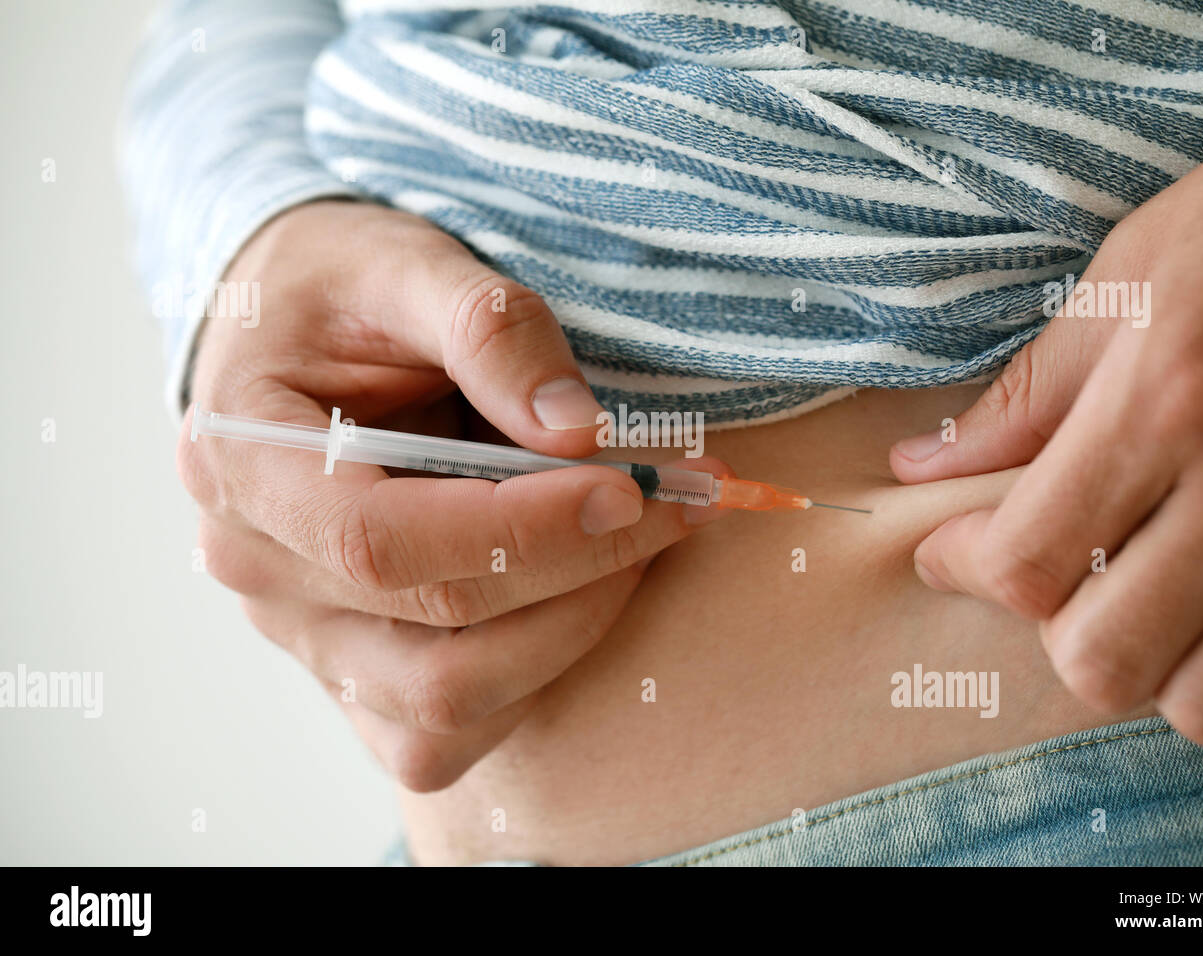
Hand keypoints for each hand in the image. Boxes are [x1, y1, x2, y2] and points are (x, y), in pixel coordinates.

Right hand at [181, 200, 727, 789]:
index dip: (523, 528)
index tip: (634, 490)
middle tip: (682, 504)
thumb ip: (489, 330)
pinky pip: (441, 735)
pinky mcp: (351, 671)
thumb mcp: (406, 264)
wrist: (296, 336)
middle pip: (436, 627)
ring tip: (642, 546)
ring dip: (572, 633)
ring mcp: (303, 633)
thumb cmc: (343, 292)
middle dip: (584, 571)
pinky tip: (581, 596)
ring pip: (447, 705)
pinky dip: (530, 681)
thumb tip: (577, 433)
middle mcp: (258, 567)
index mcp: (243, 462)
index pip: (382, 541)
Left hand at [890, 100, 1202, 746]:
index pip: (1025, 561)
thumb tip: (924, 468)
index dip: (964, 568)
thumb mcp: (1122, 284)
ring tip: (1141, 601)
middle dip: (1050, 629)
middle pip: (1103, 659)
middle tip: (1051, 577)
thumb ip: (1025, 396)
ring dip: (1150, 668)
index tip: (952, 549)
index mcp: (1164, 406)